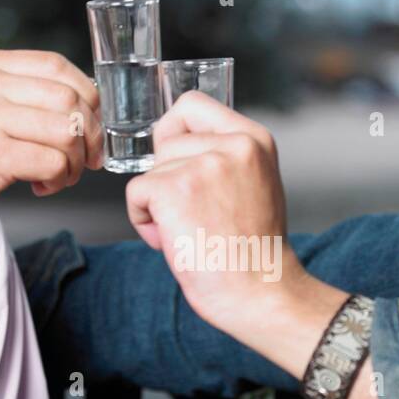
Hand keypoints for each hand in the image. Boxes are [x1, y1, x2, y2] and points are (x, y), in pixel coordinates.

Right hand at [0, 49, 102, 239]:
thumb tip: (82, 106)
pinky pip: (54, 163)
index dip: (88, 97)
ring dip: (77, 162)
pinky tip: (43, 187)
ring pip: (68, 132)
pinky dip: (60, 180)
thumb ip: (19, 96)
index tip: (92, 125)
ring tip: (61, 176)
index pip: (58, 66)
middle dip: (91, 135)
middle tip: (87, 160)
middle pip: (70, 100)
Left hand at [124, 90, 307, 337]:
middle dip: (167, 178)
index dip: (172, 132)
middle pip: (165, 142)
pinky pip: (136, 193)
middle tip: (195, 216)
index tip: (177, 162)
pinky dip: (143, 221)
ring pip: (150, 170)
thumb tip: (172, 145)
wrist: (263, 293)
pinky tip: (174, 241)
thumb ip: (224, 157)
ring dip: (157, 204)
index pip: (191, 104)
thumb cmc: (255, 252)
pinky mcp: (174, 189)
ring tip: (189, 233)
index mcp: (254, 139)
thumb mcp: (255, 184)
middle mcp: (232, 144)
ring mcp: (203, 165)